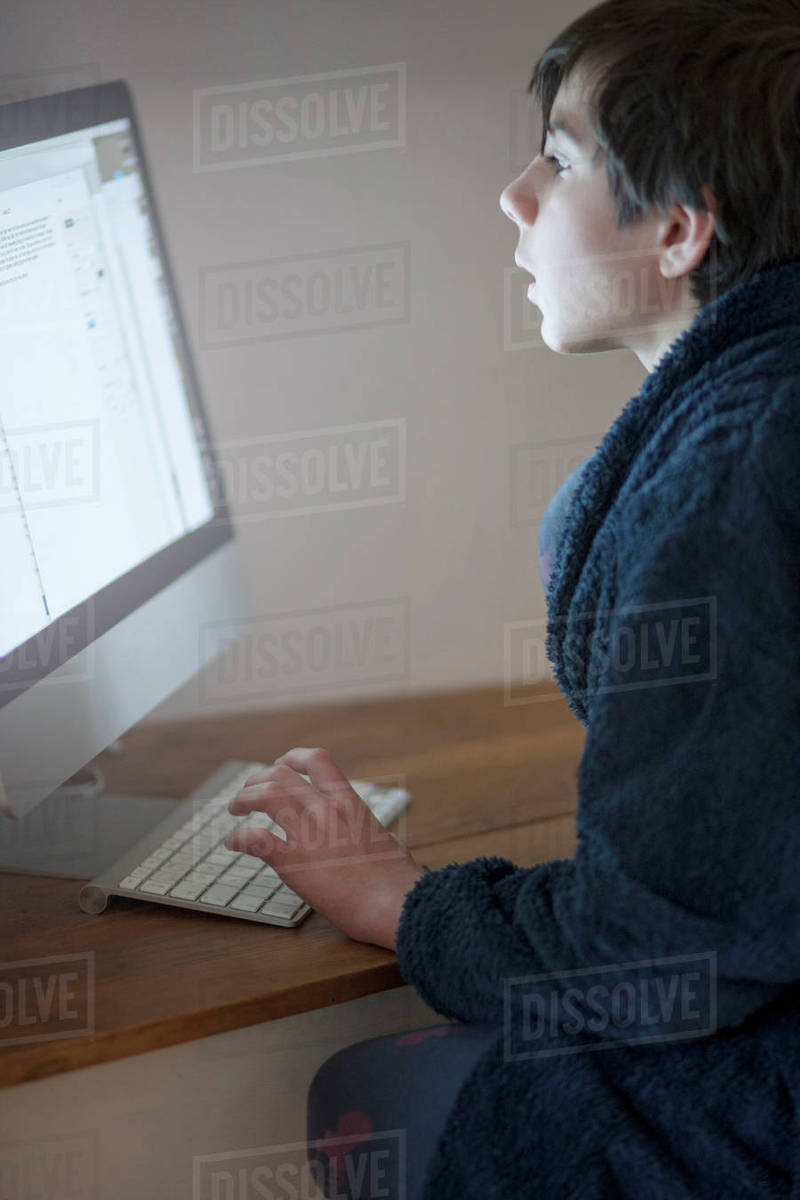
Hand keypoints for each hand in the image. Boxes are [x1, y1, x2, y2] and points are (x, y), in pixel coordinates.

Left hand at [224, 747, 424, 949]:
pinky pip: (257, 840)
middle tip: (248, 791)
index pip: (316, 761)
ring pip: (266, 796)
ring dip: (244, 798)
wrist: (397, 906)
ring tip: (235, 808)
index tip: (279, 765)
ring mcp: (310, 835)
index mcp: (350, 803)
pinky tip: (234, 843)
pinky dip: (240, 838)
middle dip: (258, 779)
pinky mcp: (295, 864)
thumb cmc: (398, 880)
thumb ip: (370, 831)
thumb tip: (375, 835)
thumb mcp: (386, 839)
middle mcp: (327, 811)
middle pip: (281, 774)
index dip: (291, 758)